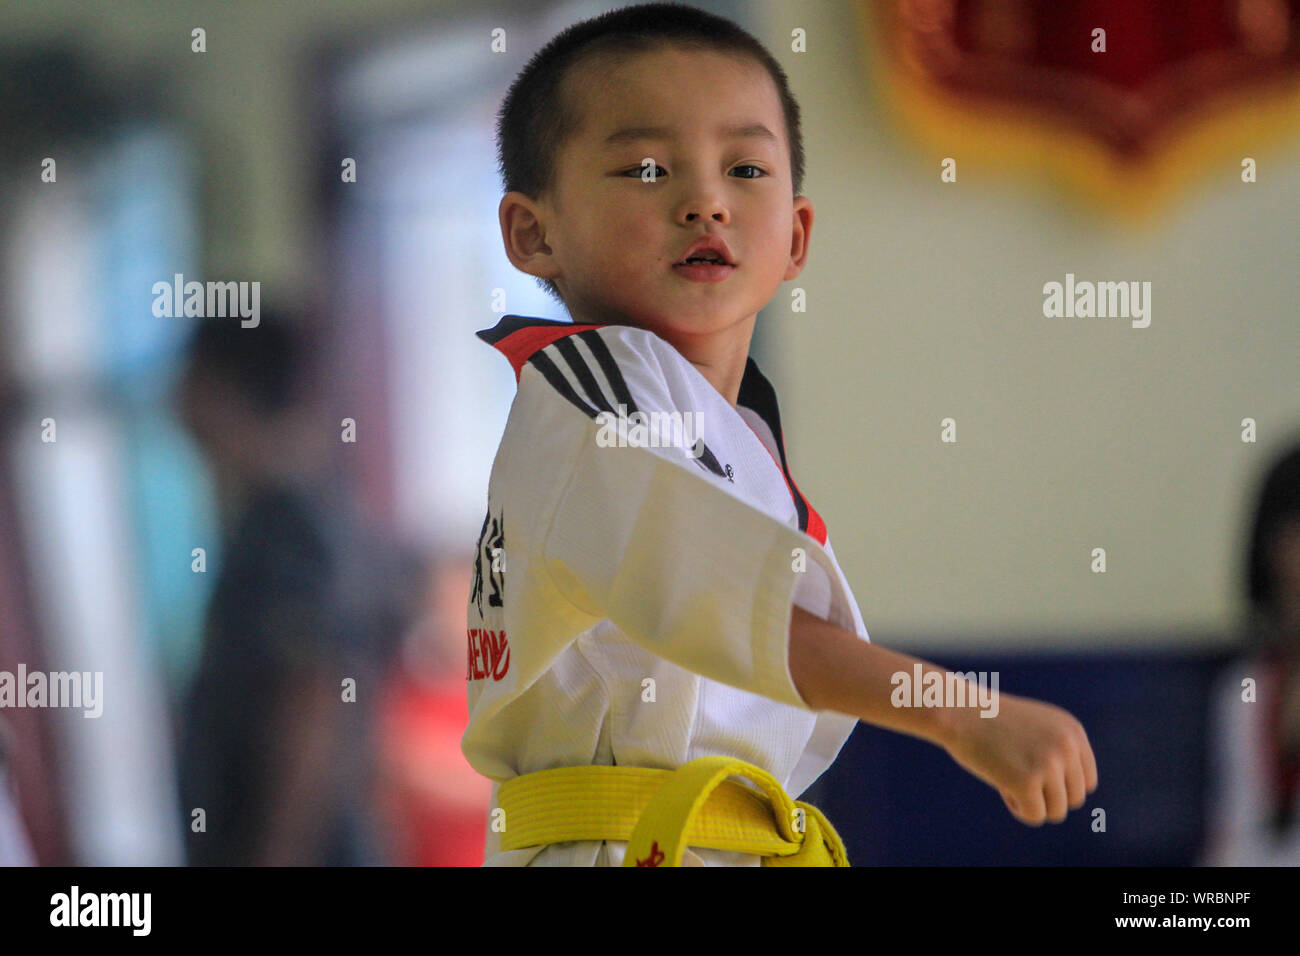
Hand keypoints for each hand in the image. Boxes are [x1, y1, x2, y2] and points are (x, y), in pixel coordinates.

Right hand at [938, 692, 1097, 825]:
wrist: (958, 711)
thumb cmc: (990, 720)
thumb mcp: (1035, 727)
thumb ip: (1058, 752)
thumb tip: (1076, 793)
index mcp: (1073, 732)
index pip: (1087, 781)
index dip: (1060, 786)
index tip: (1035, 777)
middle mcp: (1067, 747)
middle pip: (1074, 799)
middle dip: (1046, 797)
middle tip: (1018, 779)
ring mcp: (1048, 764)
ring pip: (1057, 811)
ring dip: (1033, 804)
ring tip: (1010, 783)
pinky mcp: (1027, 782)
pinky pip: (1034, 816)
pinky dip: (1018, 808)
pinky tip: (1001, 787)